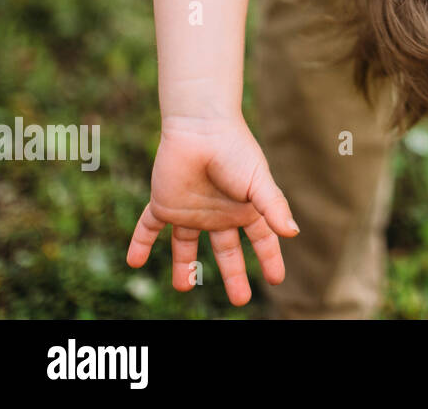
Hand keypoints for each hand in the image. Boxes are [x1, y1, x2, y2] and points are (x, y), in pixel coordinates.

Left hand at [126, 116, 297, 305]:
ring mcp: (190, 211)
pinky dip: (140, 244)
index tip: (277, 280)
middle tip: (241, 299)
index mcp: (245, 209)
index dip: (270, 259)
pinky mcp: (164, 204)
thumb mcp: (259, 181)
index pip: (261, 241)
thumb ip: (274, 207)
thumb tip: (293, 233)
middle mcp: (219, 213)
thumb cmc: (235, 150)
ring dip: (183, 266)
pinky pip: (148, 228)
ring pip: (186, 245)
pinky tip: (134, 261)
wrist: (200, 127)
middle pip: (226, 251)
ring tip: (182, 287)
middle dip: (234, 275)